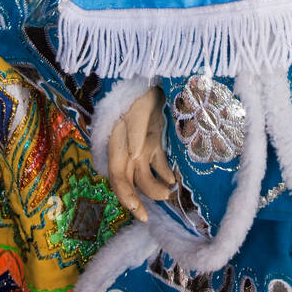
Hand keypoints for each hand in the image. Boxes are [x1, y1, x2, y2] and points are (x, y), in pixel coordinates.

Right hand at [108, 86, 174, 222]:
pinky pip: (157, 163)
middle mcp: (127, 147)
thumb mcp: (138, 105)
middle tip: (147, 217)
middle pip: (126, 180)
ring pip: (142, 175)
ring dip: (154, 187)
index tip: (138, 209)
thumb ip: (135, 130)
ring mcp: (141, 144)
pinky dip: (164, 174)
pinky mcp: (153, 140)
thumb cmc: (142, 89)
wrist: (154, 73)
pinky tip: (174, 181)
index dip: (124, 193)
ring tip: (169, 194)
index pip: (117, 173)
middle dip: (135, 201)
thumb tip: (134, 155)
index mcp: (117, 140)